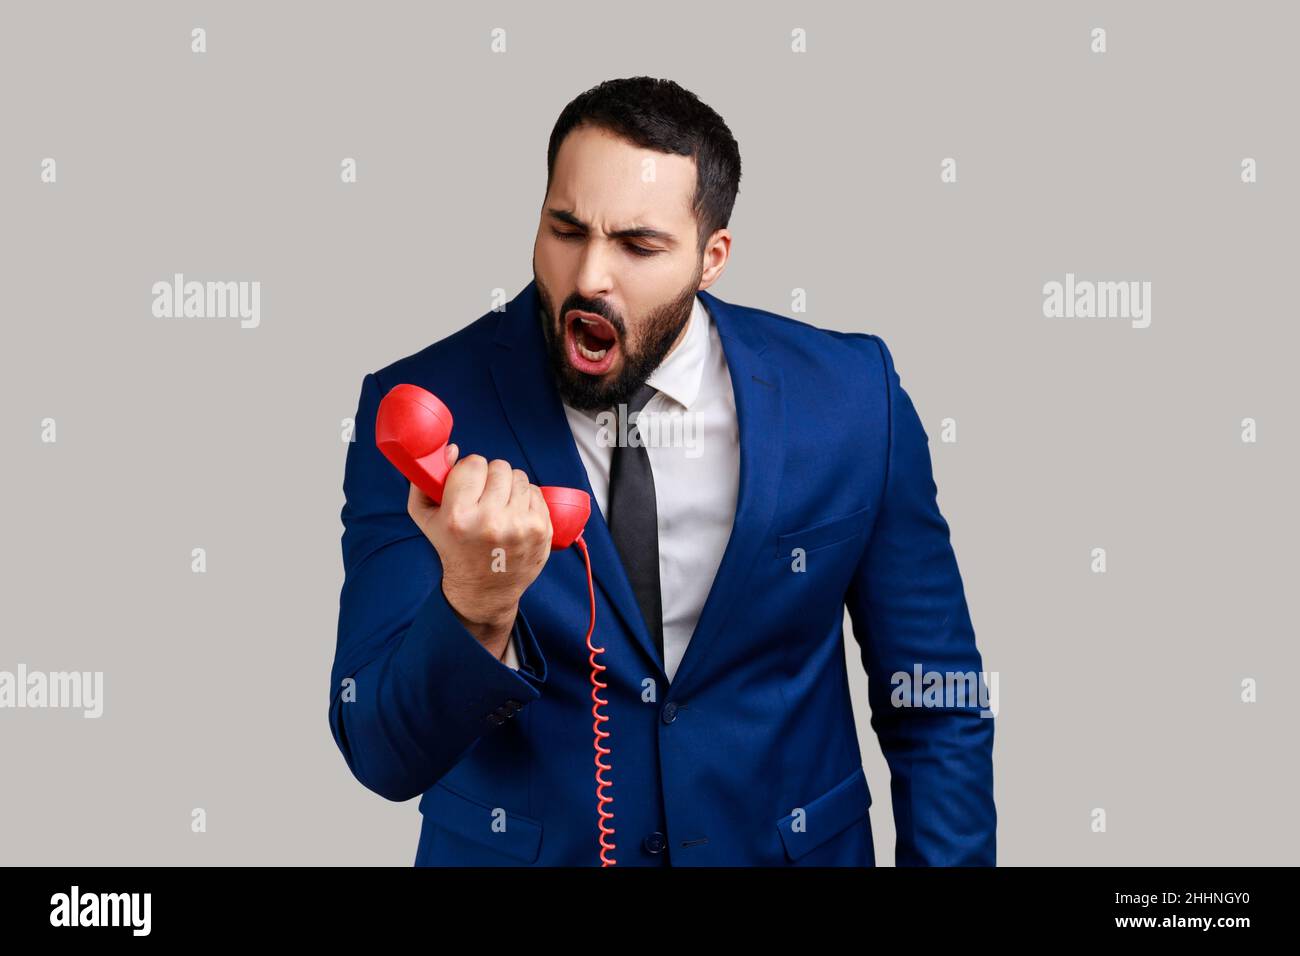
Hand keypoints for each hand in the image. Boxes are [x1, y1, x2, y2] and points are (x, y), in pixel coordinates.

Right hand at [407, 444, 552, 650]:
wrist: (484, 589)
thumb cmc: (453, 548)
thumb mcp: (426, 517)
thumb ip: (425, 479)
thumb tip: (453, 449)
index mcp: (459, 517)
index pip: (474, 463)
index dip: (470, 471)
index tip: (468, 486)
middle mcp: (491, 521)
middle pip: (499, 467)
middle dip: (491, 478)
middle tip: (484, 497)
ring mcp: (519, 526)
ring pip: (519, 477)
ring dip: (509, 487)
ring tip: (499, 506)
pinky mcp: (540, 529)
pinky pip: (535, 491)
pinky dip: (525, 498)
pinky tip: (514, 515)